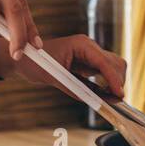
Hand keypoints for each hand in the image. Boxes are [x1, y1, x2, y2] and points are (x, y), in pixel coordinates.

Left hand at [6, 35, 126, 102]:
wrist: (25, 58)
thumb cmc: (35, 63)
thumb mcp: (53, 78)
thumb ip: (74, 88)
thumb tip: (95, 101)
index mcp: (81, 44)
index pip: (104, 62)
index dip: (113, 79)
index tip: (119, 94)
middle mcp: (89, 47)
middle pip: (115, 63)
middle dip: (118, 81)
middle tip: (117, 100)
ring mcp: (90, 54)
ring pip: (113, 67)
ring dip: (115, 82)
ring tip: (112, 99)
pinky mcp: (87, 63)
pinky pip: (104, 73)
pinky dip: (108, 84)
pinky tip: (106, 95)